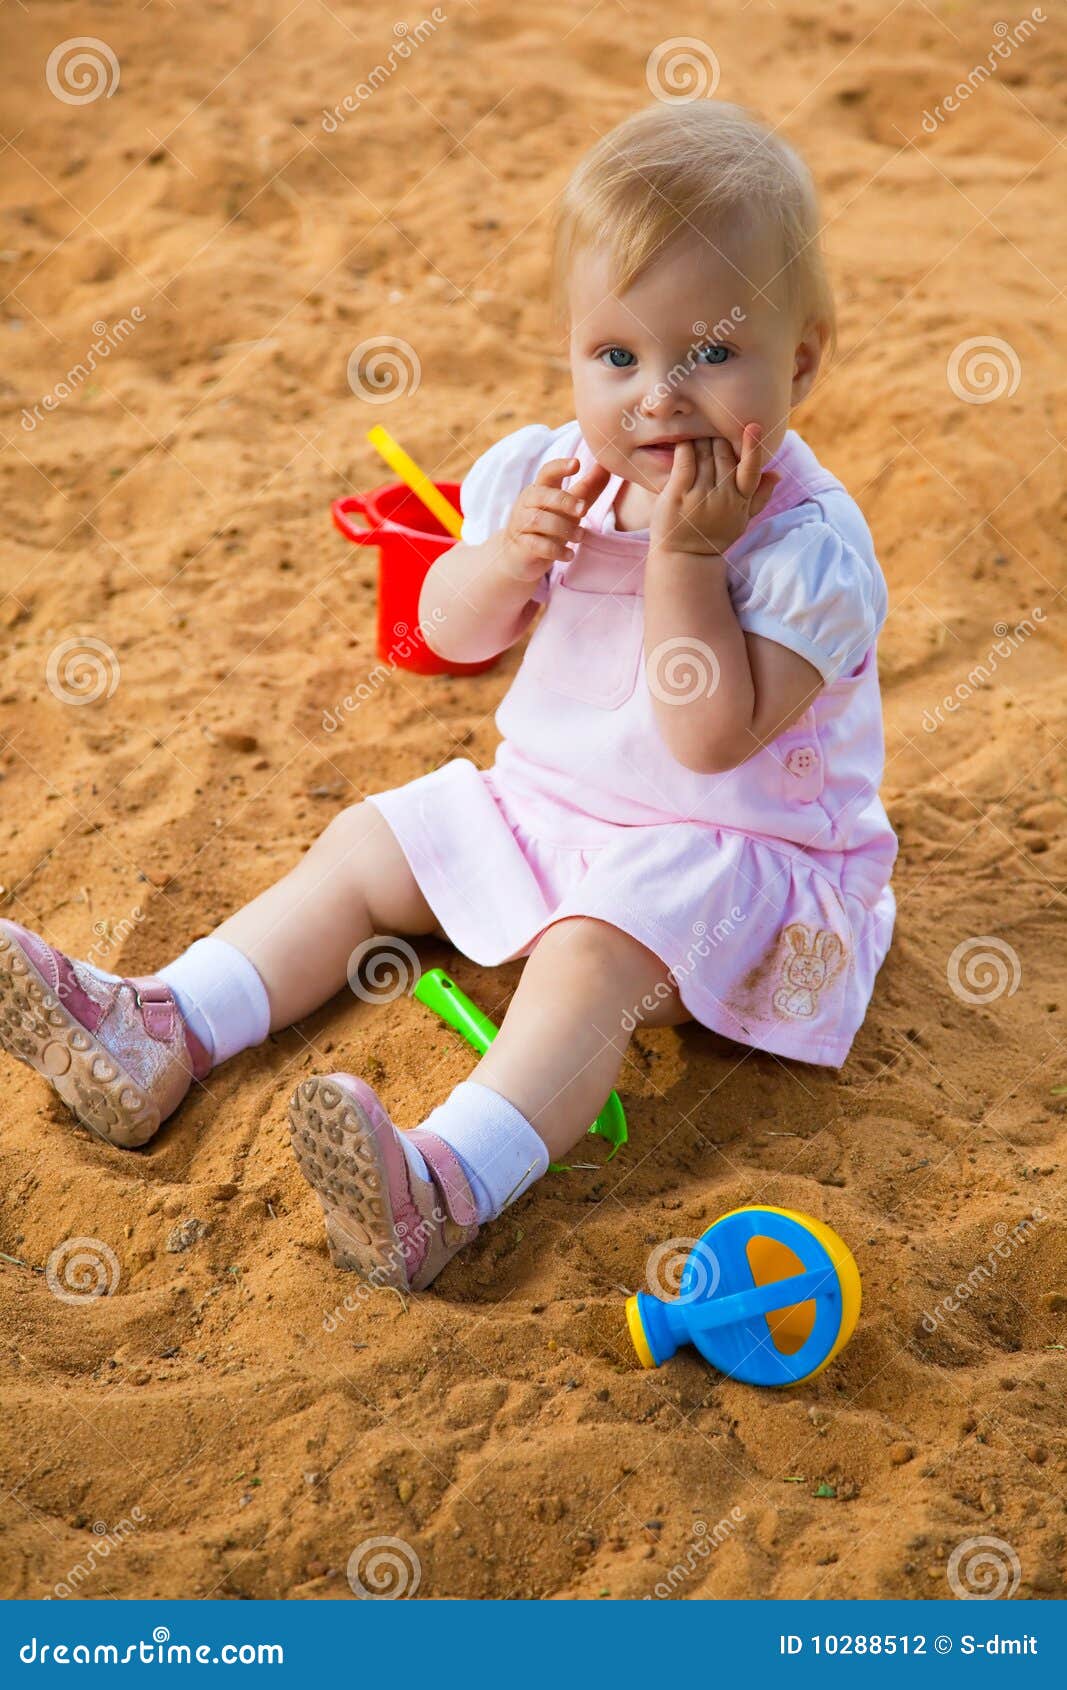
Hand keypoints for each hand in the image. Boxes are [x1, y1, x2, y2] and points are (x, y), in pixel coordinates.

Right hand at [502, 456, 609, 581]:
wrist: (520, 555)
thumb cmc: (548, 524)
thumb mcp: (569, 505)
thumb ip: (587, 487)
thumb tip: (607, 466)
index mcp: (540, 489)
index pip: (547, 472)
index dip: (560, 466)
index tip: (577, 464)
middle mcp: (528, 503)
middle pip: (542, 495)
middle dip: (564, 500)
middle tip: (584, 510)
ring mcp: (522, 524)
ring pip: (538, 520)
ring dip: (563, 527)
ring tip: (580, 536)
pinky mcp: (522, 545)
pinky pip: (536, 545)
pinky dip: (555, 550)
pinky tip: (569, 555)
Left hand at [649, 424, 778, 559]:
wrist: (686, 558)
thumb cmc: (715, 534)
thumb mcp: (742, 519)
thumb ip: (760, 496)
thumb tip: (777, 473)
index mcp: (740, 500)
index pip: (750, 470)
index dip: (752, 447)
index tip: (753, 426)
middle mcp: (723, 497)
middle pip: (723, 454)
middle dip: (717, 439)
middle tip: (709, 432)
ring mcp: (700, 496)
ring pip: (704, 454)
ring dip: (700, 440)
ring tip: (696, 435)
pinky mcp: (678, 495)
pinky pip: (684, 462)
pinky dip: (685, 448)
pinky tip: (683, 442)